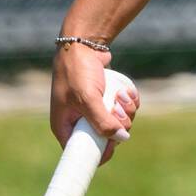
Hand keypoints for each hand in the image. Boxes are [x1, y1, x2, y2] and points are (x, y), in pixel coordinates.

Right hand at [49, 37, 139, 165]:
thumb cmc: (77, 71)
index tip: (114, 142)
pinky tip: (127, 91)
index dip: (101, 151)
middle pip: (106, 138)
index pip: (83, 152)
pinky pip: (123, 109)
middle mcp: (78, 121)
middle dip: (118, 125)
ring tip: (122, 95)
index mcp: (65, 127)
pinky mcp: (105, 98)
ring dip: (126, 111)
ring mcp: (93, 109)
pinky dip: (129, 103)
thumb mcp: (86, 98)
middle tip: (117, 109)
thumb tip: (122, 138)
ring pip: (118, 123)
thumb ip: (102, 122)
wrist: (82, 42)